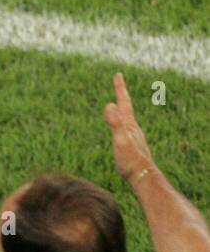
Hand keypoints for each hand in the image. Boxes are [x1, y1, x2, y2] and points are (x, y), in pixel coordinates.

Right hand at [105, 72, 157, 186]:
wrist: (143, 177)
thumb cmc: (131, 161)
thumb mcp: (121, 140)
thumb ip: (116, 123)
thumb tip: (109, 104)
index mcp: (129, 125)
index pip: (124, 102)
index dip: (120, 88)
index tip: (118, 74)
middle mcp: (133, 128)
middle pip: (126, 107)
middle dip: (122, 94)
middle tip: (118, 83)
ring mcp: (133, 136)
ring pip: (127, 117)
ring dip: (122, 108)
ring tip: (119, 103)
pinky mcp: (132, 145)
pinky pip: (125, 128)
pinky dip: (121, 121)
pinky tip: (122, 128)